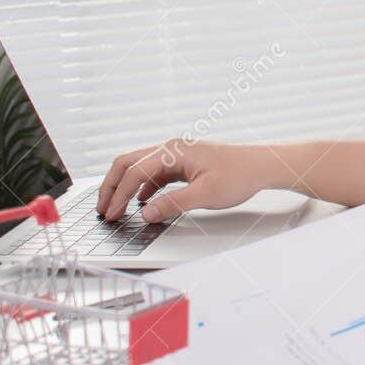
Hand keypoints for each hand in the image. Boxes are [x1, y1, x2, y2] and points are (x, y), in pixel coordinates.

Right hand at [98, 139, 293, 221]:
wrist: (262, 166)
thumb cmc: (239, 175)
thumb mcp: (205, 195)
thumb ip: (172, 204)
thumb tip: (145, 214)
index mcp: (173, 151)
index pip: (134, 172)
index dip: (119, 196)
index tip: (110, 214)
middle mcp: (171, 149)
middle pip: (128, 164)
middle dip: (112, 187)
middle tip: (103, 209)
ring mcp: (176, 155)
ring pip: (140, 168)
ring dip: (126, 188)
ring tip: (117, 209)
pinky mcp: (183, 163)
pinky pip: (155, 174)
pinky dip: (143, 188)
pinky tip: (143, 203)